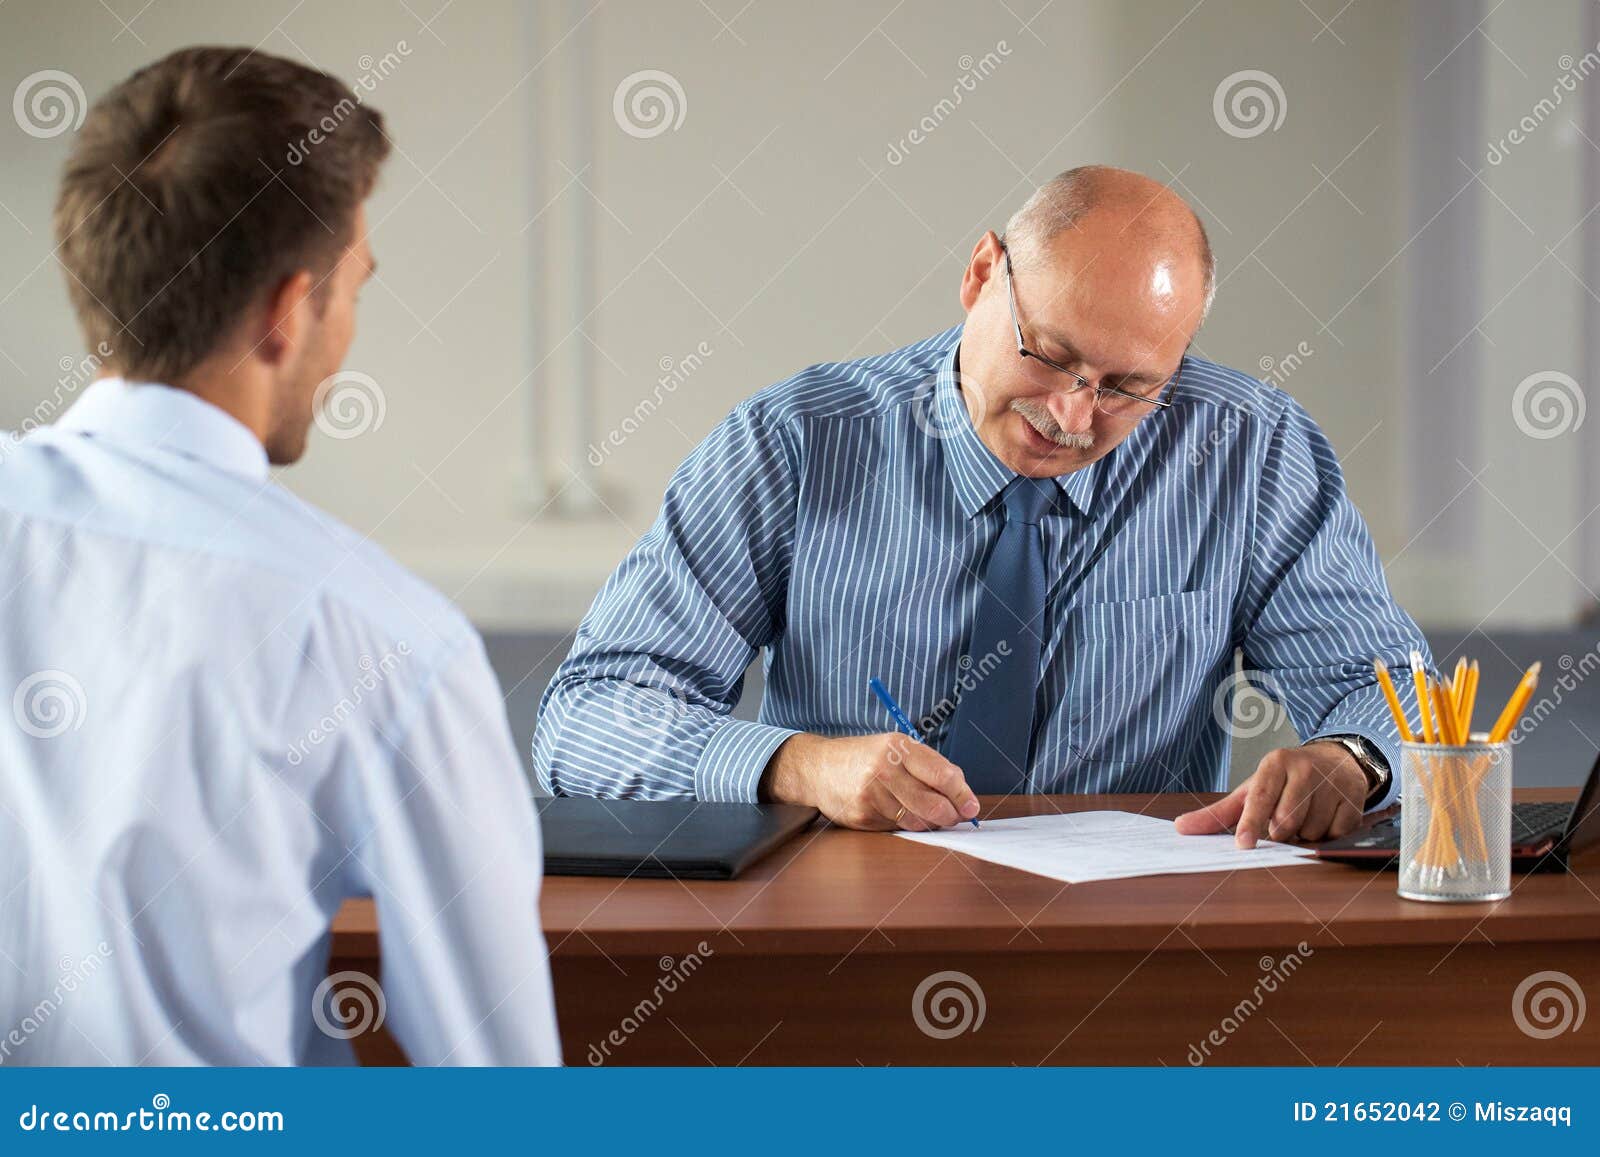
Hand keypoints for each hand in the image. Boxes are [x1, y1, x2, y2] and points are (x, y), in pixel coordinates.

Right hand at [759, 732, 981, 830]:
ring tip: (930, 814)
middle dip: (951, 815)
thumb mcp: (895, 746)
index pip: (942, 775)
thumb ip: (929, 764)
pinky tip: (899, 812)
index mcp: (897, 747)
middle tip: (958, 817)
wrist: (817, 768)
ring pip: (917, 821)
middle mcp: (883, 770)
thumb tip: (962, 792)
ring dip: (930, 822)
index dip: (962, 794)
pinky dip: (905, 824)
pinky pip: (897, 828)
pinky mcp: (862, 817)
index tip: (973, 807)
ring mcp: (871, 796)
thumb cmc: (864, 756)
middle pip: (933, 805)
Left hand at [1172, 742, 1368, 847]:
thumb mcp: (1251, 790)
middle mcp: (1305, 770)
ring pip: (1311, 832)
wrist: (1335, 761)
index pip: (1260, 798)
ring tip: (1305, 816)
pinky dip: (1326, 836)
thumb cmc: (1285, 781)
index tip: (1242, 844)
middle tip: (1282, 822)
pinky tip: (1324, 818)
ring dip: (1304, 835)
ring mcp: (1332, 785)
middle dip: (1281, 832)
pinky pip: (1335, 836)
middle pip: (1286, 821)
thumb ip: (1218, 813)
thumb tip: (1181, 828)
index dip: (1251, 823)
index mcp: (1275, 764)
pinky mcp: (1354, 802)